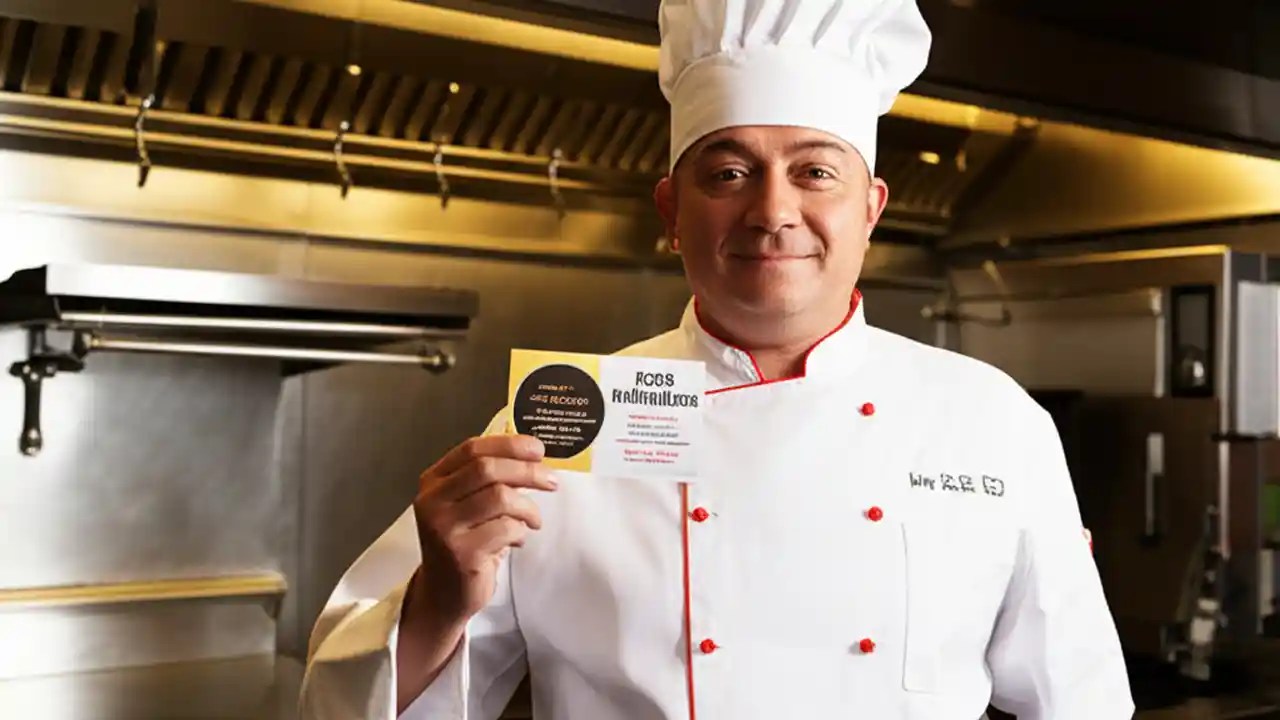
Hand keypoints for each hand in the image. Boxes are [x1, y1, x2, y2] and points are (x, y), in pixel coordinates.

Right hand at [411, 434, 557, 625]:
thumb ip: (489, 480)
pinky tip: (517, 540)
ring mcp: (444, 528)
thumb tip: (532, 457)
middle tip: (550, 481)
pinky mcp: (462, 553)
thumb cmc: (462, 542)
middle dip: (526, 471)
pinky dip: (520, 531)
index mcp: (434, 481)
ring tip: (534, 520)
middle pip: (487, 469)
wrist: (442, 594)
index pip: (472, 449)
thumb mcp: (466, 504)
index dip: (509, 445)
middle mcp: (433, 500)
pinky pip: (506, 529)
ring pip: (500, 497)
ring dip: (528, 507)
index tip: (537, 449)